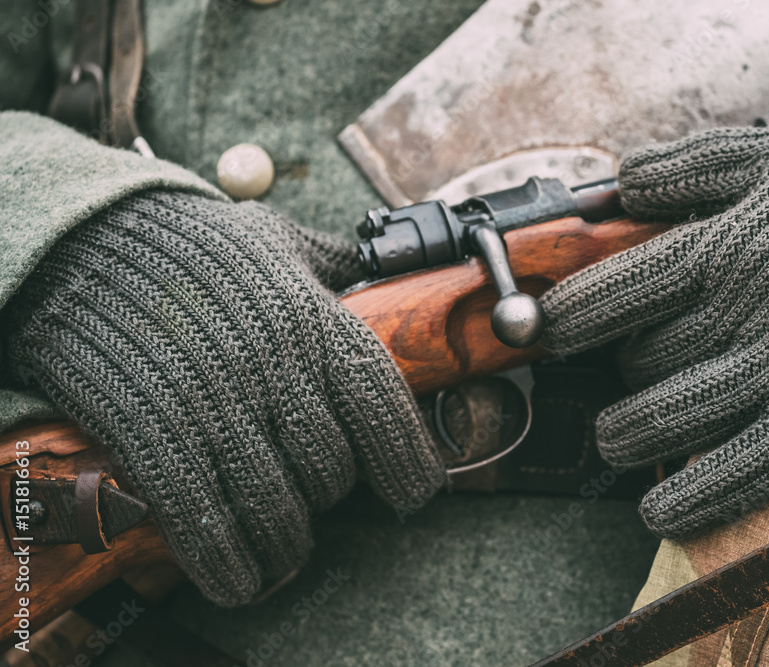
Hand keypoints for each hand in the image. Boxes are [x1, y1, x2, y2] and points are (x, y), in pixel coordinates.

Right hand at [3, 192, 444, 604]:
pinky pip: (203, 518)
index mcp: (317, 321)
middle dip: (329, 496)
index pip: (384, 409)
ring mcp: (216, 403)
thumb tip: (387, 265)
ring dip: (285, 542)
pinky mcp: (154, 430)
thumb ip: (336, 263)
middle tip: (312, 495)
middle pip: (331, 470)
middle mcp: (277, 368)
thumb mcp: (279, 241)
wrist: (92, 237)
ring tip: (281, 548)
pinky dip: (226, 562)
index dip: (407, 463)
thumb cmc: (198, 243)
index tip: (414, 491)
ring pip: (276, 506)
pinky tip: (239, 577)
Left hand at [541, 126, 768, 538]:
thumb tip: (620, 180)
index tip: (548, 327)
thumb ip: (693, 165)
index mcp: (727, 246)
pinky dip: (701, 498)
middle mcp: (745, 312)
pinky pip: (753, 467)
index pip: (621, 290)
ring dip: (631, 434)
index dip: (570, 315)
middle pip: (644, 360)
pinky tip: (660, 513)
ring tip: (615, 435)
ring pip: (678, 417)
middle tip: (612, 367)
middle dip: (611, 370)